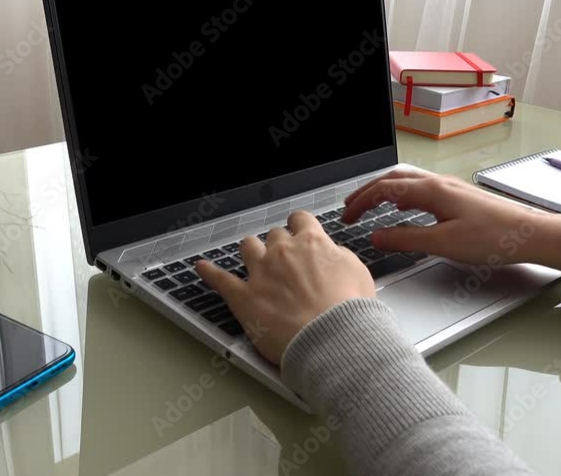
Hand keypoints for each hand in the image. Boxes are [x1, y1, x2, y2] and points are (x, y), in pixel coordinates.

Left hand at [196, 211, 374, 364]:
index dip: (299, 227)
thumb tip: (331, 253)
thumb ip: (339, 257)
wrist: (334, 339)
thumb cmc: (349, 311)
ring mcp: (261, 273)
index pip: (300, 220)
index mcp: (312, 243)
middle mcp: (283, 253)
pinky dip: (209, 272)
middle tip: (286, 263)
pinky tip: (202, 268)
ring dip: (251, 252)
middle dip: (278, 246)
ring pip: (248, 247)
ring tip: (254, 262)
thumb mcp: (358, 273)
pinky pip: (220, 279)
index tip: (299, 233)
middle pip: (274, 236)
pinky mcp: (244, 298)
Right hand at [341, 169, 560, 272]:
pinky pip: (421, 189)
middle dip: (367, 192)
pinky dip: (402, 195)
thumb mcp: (444, 243)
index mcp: (431, 190)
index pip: (384, 189)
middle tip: (350, 207)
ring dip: (384, 191)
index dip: (361, 202)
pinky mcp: (459, 197)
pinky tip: (404, 207)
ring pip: (407, 182)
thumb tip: (377, 236)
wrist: (531, 234)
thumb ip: (406, 239)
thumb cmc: (494, 237)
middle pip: (392, 179)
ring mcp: (450, 188)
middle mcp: (439, 183)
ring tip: (370, 205)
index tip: (346, 216)